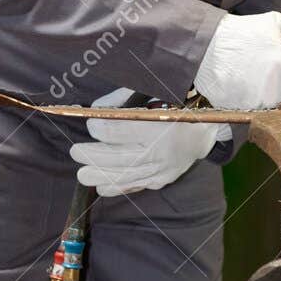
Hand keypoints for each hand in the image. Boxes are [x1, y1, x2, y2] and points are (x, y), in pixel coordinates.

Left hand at [71, 88, 228, 196]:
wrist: (204, 129)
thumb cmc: (174, 104)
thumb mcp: (151, 93)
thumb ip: (122, 100)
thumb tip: (93, 111)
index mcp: (161, 124)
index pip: (123, 130)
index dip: (102, 128)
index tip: (91, 124)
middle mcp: (163, 150)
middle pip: (121, 156)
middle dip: (95, 155)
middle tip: (76, 152)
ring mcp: (164, 168)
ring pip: (127, 175)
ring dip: (101, 175)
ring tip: (82, 174)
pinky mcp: (164, 178)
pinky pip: (138, 185)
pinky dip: (118, 187)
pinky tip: (100, 187)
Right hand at [193, 12, 280, 109]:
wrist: (204, 48)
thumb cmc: (241, 33)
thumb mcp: (275, 24)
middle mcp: (276, 89)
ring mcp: (259, 103)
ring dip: (280, 89)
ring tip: (264, 71)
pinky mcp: (245, 109)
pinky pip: (263, 106)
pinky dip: (261, 96)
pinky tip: (250, 80)